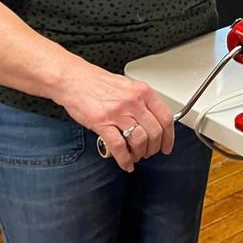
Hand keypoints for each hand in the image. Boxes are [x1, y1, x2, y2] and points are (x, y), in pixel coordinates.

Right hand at [56, 63, 174, 171]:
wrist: (73, 79)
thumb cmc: (97, 82)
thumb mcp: (127, 86)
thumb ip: (141, 102)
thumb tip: (152, 121)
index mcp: (142, 91)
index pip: (165, 117)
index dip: (169, 136)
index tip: (167, 146)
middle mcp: (133, 102)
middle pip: (154, 132)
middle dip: (154, 148)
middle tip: (149, 153)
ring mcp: (118, 112)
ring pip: (139, 140)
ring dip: (140, 154)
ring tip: (135, 156)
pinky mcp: (102, 123)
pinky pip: (119, 147)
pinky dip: (125, 160)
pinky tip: (126, 163)